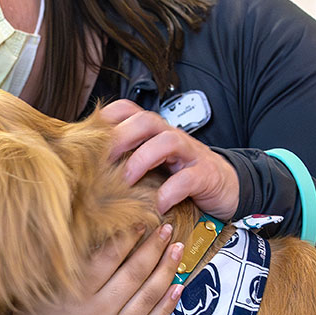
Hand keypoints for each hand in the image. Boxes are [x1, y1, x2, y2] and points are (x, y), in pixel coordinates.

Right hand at [0, 224, 182, 314]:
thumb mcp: (39, 288)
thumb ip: (63, 265)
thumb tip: (85, 236)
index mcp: (78, 292)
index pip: (110, 257)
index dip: (128, 236)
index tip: (140, 221)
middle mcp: (99, 310)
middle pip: (135, 274)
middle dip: (154, 248)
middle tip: (168, 229)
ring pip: (148, 297)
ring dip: (166, 271)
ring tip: (178, 251)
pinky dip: (166, 307)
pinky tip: (177, 290)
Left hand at [100, 99, 240, 219]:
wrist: (227, 187)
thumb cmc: (182, 176)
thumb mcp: (153, 165)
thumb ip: (128, 160)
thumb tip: (88, 167)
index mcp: (155, 132)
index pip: (130, 110)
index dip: (108, 118)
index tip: (87, 137)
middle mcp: (172, 137)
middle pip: (146, 121)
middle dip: (121, 137)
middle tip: (101, 161)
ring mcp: (190, 154)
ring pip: (167, 141)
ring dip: (142, 159)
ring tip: (127, 181)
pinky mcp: (205, 175)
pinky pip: (187, 178)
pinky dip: (170, 191)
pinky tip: (158, 205)